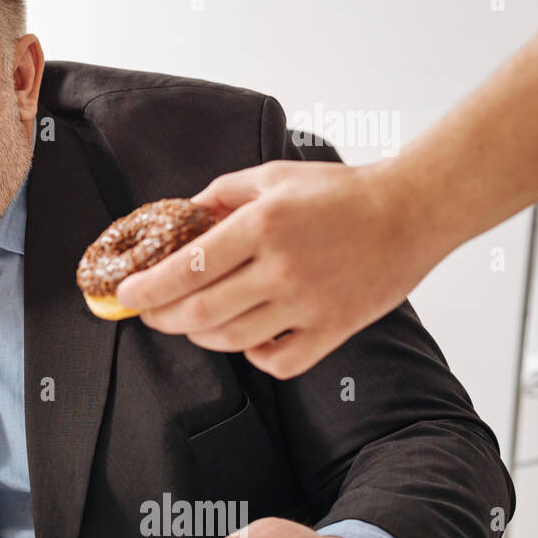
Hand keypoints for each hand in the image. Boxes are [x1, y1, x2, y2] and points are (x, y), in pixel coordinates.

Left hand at [113, 160, 437, 378]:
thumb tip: (178, 218)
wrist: (412, 211)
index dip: (147, 287)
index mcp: (264, 225)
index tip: (125, 294)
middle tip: (148, 312)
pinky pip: (277, 362)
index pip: (187, 267)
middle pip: (200, 313)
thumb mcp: (272, 176)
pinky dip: (251, 355)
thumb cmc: (340, 192)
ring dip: (198, 335)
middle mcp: (283, 268)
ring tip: (189, 321)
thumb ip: (220, 195)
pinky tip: (246, 337)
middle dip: (161, 317)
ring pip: (231, 340)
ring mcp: (309, 304)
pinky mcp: (333, 330)